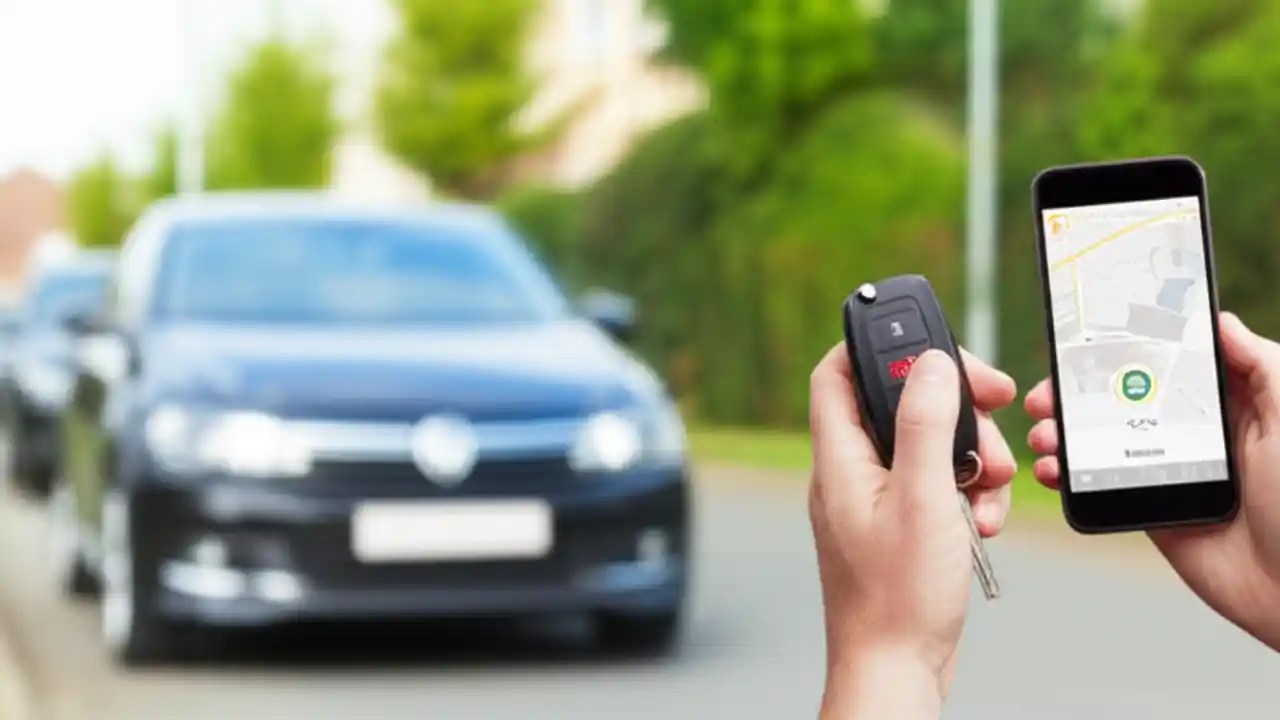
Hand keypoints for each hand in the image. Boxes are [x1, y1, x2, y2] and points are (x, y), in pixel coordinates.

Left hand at [810, 345, 1017, 717]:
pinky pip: (937, 485)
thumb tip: (932, 364)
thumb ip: (926, 425)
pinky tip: (979, 521)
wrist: (895, 669)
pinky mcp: (901, 524)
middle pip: (900, 403)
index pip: (838, 372)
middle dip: (954, 406)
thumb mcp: (922, 499)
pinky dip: (966, 493)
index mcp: (840, 457)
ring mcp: (877, 499)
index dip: (878, 345)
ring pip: (928, 444)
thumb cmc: (897, 599)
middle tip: (992, 411)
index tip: (932, 345)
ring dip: (970, 455)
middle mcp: (852, 471)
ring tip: (987, 487)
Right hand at [1026, 312, 1279, 651]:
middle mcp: (1192, 433)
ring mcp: (1165, 469)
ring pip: (1100, 438)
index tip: (1083, 341)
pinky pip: (1097, 483)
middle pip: (1120, 397)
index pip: (1166, 363)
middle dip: (1076, 391)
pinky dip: (1067, 475)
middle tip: (1048, 392)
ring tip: (1044, 434)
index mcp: (1227, 405)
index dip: (1122, 350)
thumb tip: (1221, 321)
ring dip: (1062, 431)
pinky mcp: (1147, 507)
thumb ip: (1260, 366)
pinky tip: (1053, 469)